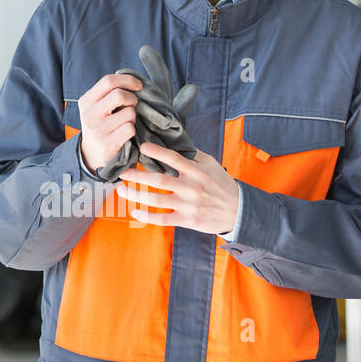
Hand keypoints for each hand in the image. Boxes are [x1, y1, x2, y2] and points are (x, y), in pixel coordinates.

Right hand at [77, 72, 144, 171]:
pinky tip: (125, 134)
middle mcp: (89, 114)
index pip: (108, 81)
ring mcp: (97, 130)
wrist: (91, 155)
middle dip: (132, 98)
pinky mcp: (107, 144)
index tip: (138, 85)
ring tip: (125, 122)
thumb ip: (107, 94)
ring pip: (128, 113)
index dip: (127, 80)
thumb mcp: (96, 108)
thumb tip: (130, 80)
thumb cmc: (100, 126)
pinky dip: (132, 130)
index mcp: (85, 101)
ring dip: (132, 117)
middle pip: (119, 94)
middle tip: (132, 105)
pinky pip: (130, 128)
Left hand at [114, 142, 239, 233]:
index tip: (142, 147)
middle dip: (138, 176)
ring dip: (137, 195)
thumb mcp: (212, 165)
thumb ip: (193, 155)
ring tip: (121, 190)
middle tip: (122, 172)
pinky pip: (164, 219)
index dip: (157, 152)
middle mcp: (191, 188)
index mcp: (197, 172)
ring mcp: (189, 205)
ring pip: (158, 200)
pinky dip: (148, 217)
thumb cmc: (222, 185)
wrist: (239, 211)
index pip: (174, 159)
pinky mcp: (188, 220)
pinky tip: (135, 212)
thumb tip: (174, 140)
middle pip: (160, 181)